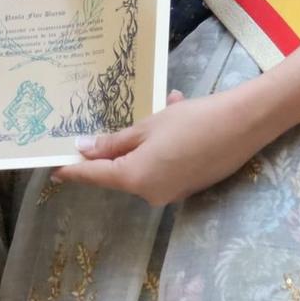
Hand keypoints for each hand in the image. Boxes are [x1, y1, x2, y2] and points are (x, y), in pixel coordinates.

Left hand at [55, 90, 269, 205]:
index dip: (74, 171)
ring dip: (147, 139)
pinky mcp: (190, 185)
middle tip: (114, 124)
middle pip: (122, 171)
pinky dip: (166, 145)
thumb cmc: (191, 120)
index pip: (96, 176)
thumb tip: (84, 149)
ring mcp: (173, 192)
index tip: (55, 169)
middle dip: (119, 146)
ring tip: (165, 107)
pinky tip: (180, 113)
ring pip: (146, 164)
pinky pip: (166, 165)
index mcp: (136, 178)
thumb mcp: (148, 126)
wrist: (244, 124)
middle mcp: (152, 193)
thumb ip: (114, 141)